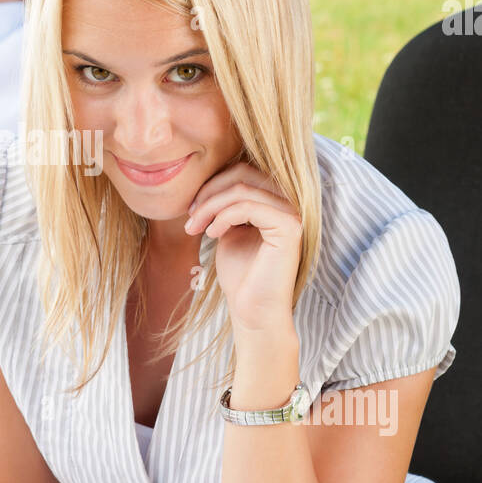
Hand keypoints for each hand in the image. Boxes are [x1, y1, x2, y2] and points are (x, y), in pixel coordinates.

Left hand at [183, 159, 301, 336]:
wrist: (253, 311)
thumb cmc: (240, 274)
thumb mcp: (227, 229)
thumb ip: (224, 203)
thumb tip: (206, 178)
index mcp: (276, 200)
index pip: (242, 170)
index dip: (211, 184)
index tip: (190, 209)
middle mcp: (289, 202)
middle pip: (242, 173)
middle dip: (208, 192)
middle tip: (189, 217)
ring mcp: (292, 213)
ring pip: (242, 188)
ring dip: (210, 206)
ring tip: (194, 228)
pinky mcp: (289, 227)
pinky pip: (247, 206)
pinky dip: (222, 217)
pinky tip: (212, 234)